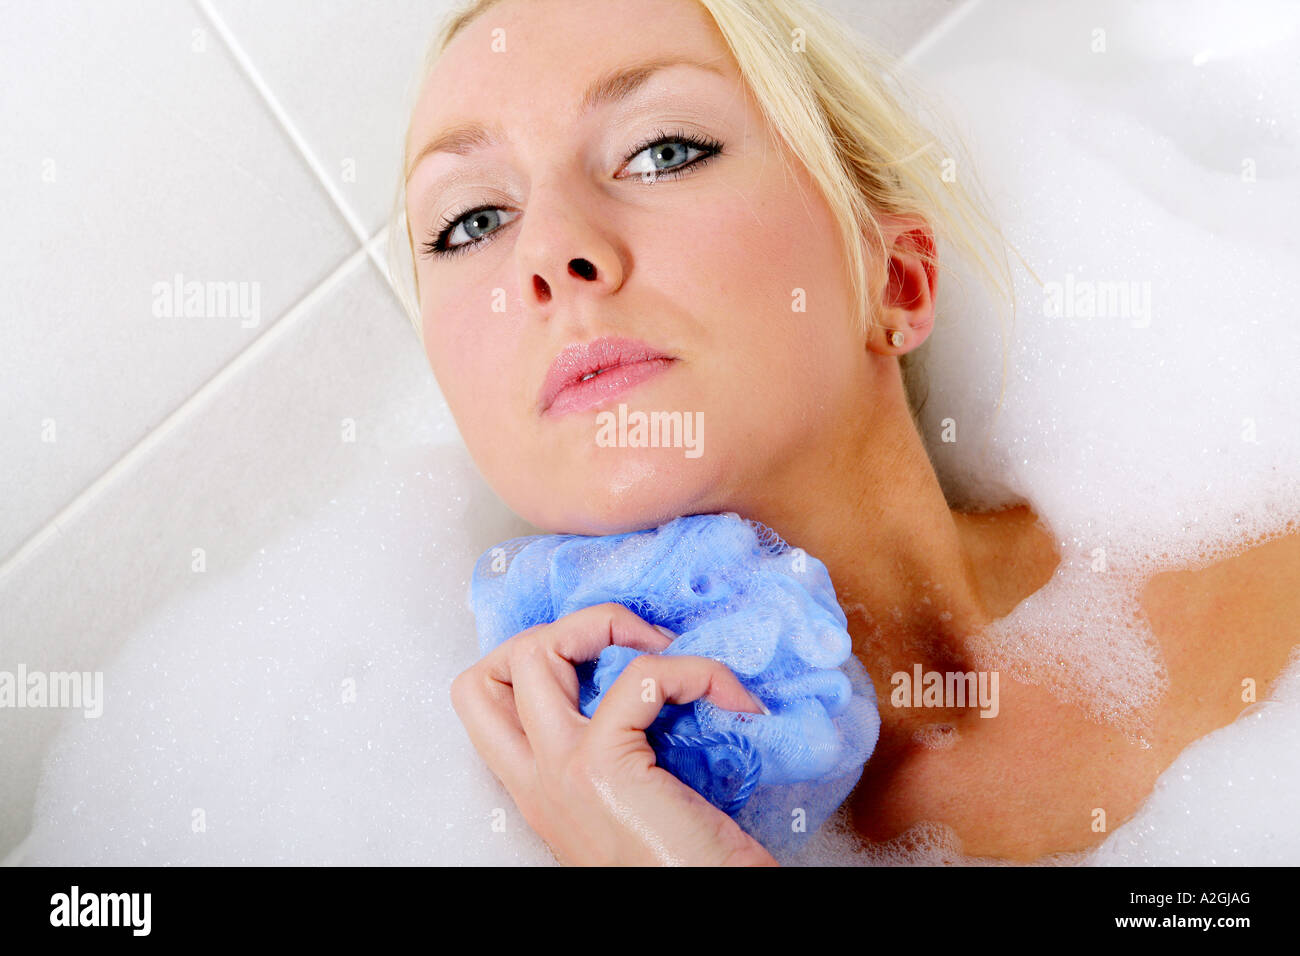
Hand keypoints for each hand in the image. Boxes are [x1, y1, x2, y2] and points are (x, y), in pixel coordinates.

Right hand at [450, 602, 777, 865]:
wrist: (718, 911)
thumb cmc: (689, 864)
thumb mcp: (630, 802)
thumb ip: (616, 750)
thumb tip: (648, 678)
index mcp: (539, 787)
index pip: (483, 699)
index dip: (535, 655)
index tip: (605, 657)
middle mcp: (537, 779)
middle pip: (495, 664)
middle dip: (563, 627)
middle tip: (631, 643)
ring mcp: (562, 770)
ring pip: (535, 650)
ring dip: (610, 624)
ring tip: (669, 651)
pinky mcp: (604, 766)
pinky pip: (642, 676)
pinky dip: (696, 670)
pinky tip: (732, 698)